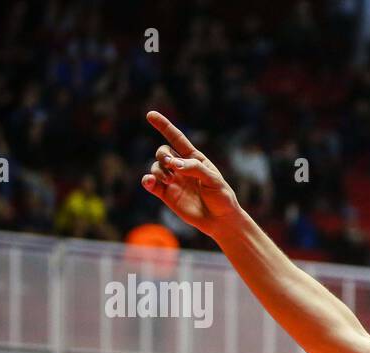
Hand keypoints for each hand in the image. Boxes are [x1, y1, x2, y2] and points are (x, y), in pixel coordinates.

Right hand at [141, 111, 242, 237]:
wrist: (220, 221)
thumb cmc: (222, 198)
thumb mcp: (214, 181)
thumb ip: (195, 169)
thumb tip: (173, 164)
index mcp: (195, 159)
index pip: (176, 139)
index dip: (164, 126)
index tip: (150, 114)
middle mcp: (181, 167)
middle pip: (163, 152)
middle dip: (163, 155)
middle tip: (171, 167)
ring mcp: (173, 181)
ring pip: (156, 167)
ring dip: (159, 170)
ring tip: (169, 180)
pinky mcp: (166, 194)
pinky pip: (151, 184)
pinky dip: (147, 181)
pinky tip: (150, 182)